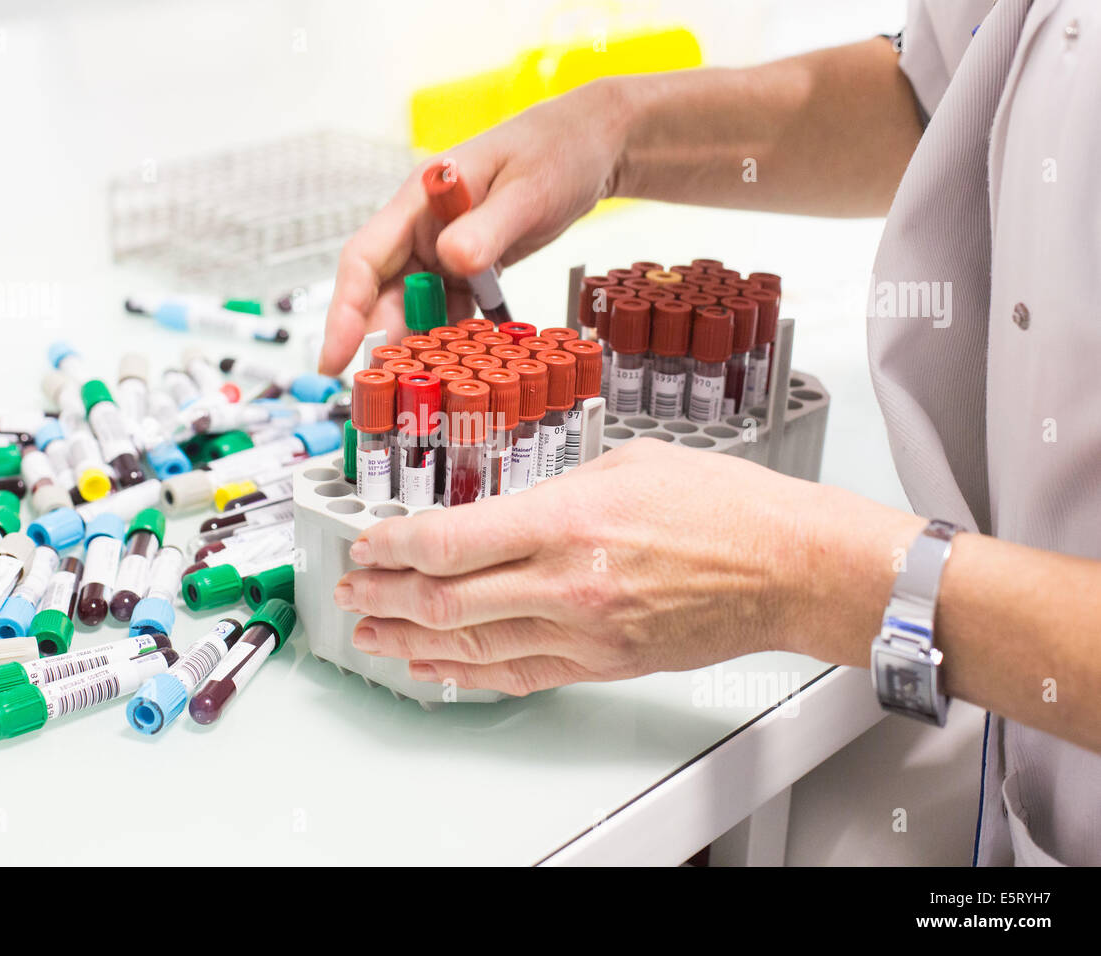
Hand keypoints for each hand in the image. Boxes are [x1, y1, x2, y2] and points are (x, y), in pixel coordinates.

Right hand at [318, 78, 632, 374]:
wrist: (592, 143)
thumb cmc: (557, 150)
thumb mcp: (527, 191)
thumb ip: (488, 227)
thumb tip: (453, 259)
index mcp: (420, 200)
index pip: (364, 259)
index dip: (345, 312)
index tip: (333, 358)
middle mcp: (423, 228)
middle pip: (386, 293)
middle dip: (382, 343)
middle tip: (385, 392)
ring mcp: (444, 248)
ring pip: (417, 307)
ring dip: (419, 346)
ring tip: (425, 389)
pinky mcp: (468, 265)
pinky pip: (450, 309)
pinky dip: (453, 337)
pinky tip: (465, 365)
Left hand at [332, 438, 910, 695]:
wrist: (789, 566)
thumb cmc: (723, 505)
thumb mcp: (624, 463)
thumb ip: (552, 489)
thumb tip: (501, 510)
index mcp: (567, 519)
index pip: (448, 541)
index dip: (391, 546)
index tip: (366, 543)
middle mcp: (566, 582)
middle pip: (444, 599)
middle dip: (383, 595)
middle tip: (349, 588)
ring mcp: (584, 631)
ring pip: (470, 645)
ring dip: (409, 641)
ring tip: (369, 633)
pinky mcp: (602, 662)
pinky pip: (518, 673)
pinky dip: (466, 672)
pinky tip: (433, 668)